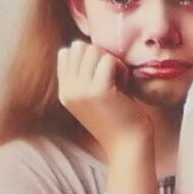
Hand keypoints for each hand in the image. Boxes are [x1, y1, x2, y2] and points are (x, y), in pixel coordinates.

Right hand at [55, 41, 165, 189]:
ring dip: (110, 60)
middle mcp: (68, 90)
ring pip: (93, 50)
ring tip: (119, 80)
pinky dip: (120, 67)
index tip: (101, 75)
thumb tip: (83, 45)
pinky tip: (124, 84)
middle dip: (99, 55)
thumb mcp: (93, 97)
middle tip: (112, 76)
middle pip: (79, 47)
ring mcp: (81, 90)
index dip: (88, 57)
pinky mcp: (99, 90)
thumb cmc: (118, 120)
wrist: (128, 147)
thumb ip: (84, 75)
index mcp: (64, 92)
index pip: (66, 53)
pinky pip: (109, 59)